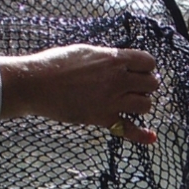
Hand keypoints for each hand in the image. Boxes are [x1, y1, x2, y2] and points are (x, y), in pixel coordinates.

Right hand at [0, 45, 158, 144]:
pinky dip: (141, 135)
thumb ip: (107, 57)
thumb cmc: (55, 64)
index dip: (147, 67)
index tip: (139, 71)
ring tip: (130, 103)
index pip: (148, 62)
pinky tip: (151, 137)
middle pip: (151, 84)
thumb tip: (118, 62)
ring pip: (145, 105)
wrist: (36, 83)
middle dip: (146, 85)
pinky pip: (128, 129)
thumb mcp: (86, 51)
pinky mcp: (102, 118)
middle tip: (135, 87)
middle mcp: (117, 79)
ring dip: (141, 104)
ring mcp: (111, 100)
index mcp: (114, 59)